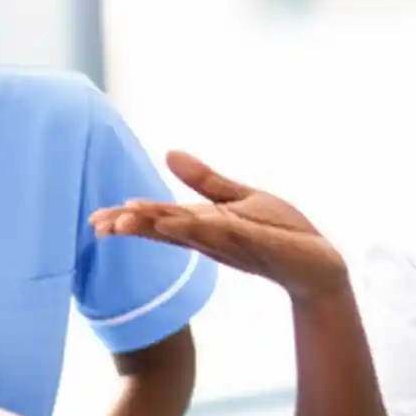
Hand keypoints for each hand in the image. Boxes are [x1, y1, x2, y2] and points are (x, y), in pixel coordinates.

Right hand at [90, 151, 349, 303]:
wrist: (318, 261)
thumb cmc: (280, 232)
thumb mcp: (238, 199)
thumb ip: (204, 180)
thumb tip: (168, 153)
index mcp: (205, 225)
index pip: (161, 220)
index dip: (130, 219)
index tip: (97, 219)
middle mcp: (212, 236)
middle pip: (166, 229)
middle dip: (133, 226)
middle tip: (98, 225)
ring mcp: (232, 241)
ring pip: (188, 232)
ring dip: (158, 226)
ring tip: (127, 219)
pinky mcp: (256, 242)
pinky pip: (224, 234)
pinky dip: (199, 229)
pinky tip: (177, 223)